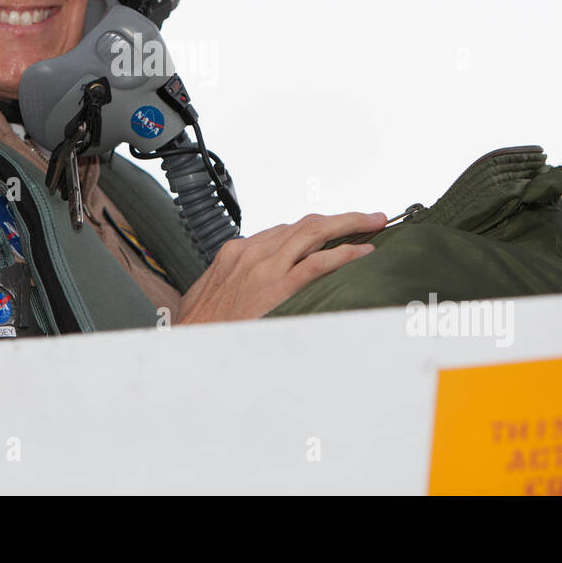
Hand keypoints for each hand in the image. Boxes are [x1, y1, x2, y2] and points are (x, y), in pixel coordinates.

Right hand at [175, 211, 386, 323]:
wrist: (186, 345)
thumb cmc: (199, 326)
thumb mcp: (213, 294)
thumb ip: (236, 282)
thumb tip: (251, 286)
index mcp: (237, 251)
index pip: (286, 230)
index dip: (317, 228)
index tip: (337, 229)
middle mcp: (252, 252)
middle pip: (305, 224)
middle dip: (342, 218)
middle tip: (371, 217)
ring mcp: (264, 267)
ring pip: (315, 233)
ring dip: (350, 226)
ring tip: (375, 225)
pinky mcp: (275, 286)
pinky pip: (317, 263)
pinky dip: (343, 254)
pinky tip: (363, 252)